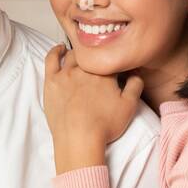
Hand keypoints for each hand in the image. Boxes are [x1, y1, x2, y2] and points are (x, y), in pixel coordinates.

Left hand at [44, 45, 144, 173]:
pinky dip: (56, 51)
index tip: (113, 67)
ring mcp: (66, 73)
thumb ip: (136, 86)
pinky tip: (60, 49)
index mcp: (105, 73)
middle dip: (96, 57)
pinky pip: (52, 59)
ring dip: (79, 53)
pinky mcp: (52, 81)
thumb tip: (135, 74)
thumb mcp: (129, 106)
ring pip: (73, 55)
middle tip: (97, 63)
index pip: (110, 58)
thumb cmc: (105, 125)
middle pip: (91, 54)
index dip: (112, 61)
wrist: (79, 138)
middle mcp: (85, 69)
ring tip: (82, 54)